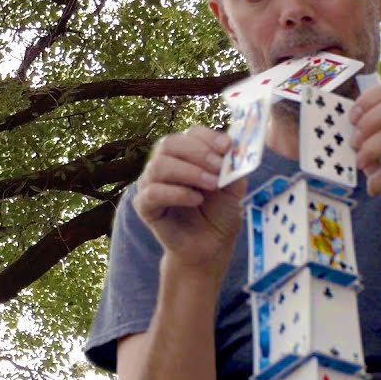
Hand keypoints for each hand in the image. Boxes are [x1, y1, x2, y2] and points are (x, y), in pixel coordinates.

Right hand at [133, 125, 244, 270]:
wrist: (211, 246)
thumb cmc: (220, 214)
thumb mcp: (234, 187)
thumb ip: (234, 167)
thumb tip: (235, 147)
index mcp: (187, 155)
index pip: (190, 133)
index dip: (208, 137)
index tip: (227, 147)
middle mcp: (165, 164)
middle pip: (169, 143)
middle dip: (198, 153)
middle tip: (219, 168)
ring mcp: (151, 183)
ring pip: (159, 165)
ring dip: (189, 172)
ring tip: (211, 185)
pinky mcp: (144, 206)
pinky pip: (153, 192)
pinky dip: (176, 193)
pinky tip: (195, 200)